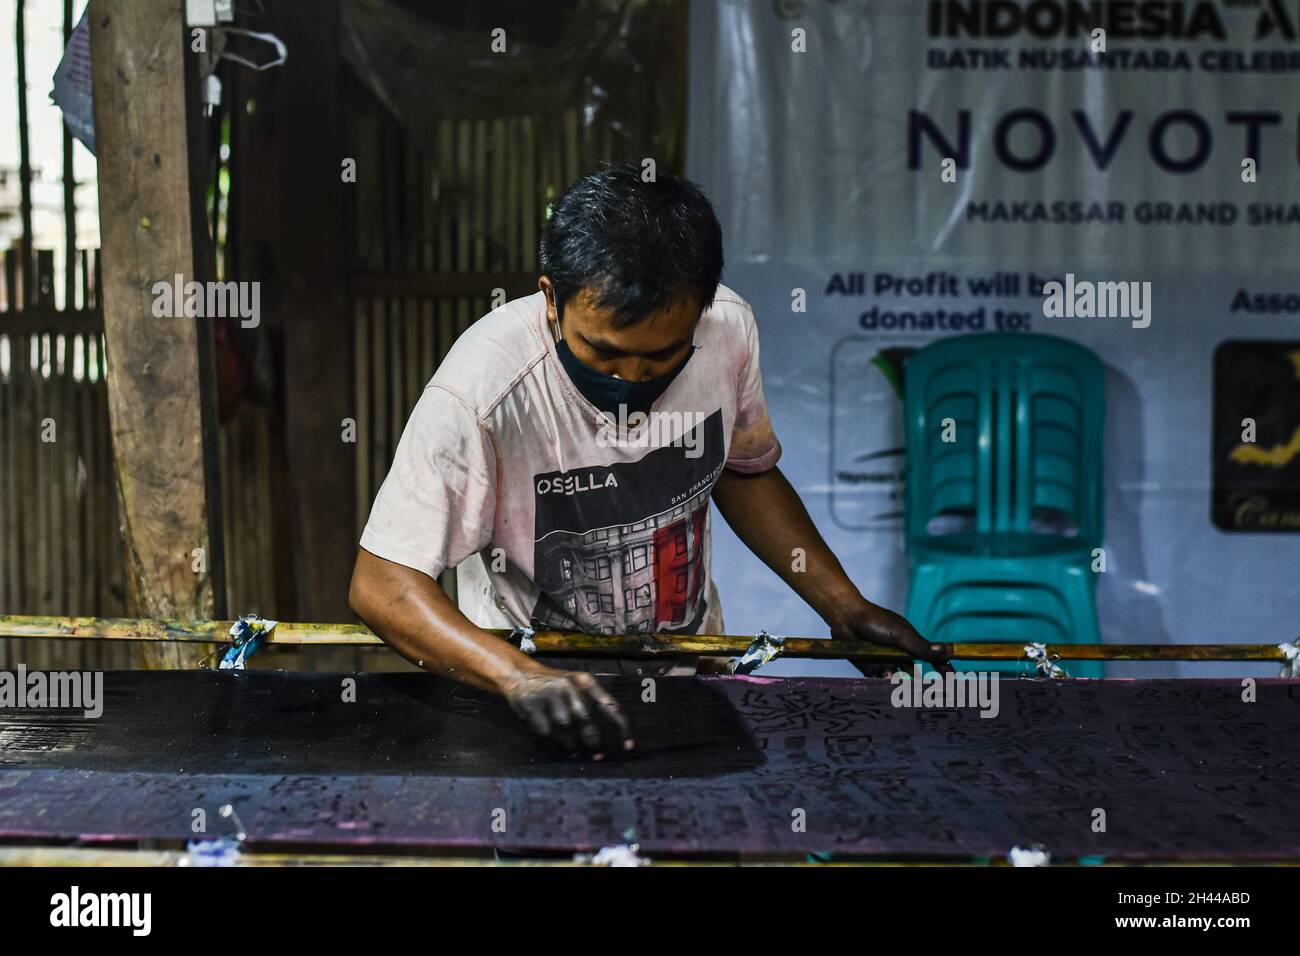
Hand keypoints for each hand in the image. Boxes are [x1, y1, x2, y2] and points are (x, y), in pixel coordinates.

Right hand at [501, 667, 632, 757]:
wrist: (520, 675)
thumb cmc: (554, 685)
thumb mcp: (576, 685)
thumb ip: (591, 703)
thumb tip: (608, 735)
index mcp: (585, 681)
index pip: (610, 704)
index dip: (621, 727)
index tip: (628, 746)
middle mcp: (569, 686)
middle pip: (586, 720)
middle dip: (592, 742)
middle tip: (597, 756)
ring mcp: (549, 695)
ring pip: (565, 729)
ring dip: (571, 746)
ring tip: (573, 753)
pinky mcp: (532, 706)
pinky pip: (545, 732)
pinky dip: (551, 744)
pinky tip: (554, 747)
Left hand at [829, 602, 952, 673]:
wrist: (845, 618)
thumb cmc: (874, 621)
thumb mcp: (899, 634)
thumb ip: (919, 646)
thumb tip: (943, 652)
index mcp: (911, 644)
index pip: (932, 659)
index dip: (943, 669)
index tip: (952, 680)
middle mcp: (900, 654)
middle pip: (914, 674)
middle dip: (917, 684)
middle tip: (921, 693)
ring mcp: (885, 661)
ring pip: (896, 679)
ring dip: (896, 680)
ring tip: (890, 672)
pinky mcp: (870, 668)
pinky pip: (879, 680)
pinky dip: (881, 680)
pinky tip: (880, 672)